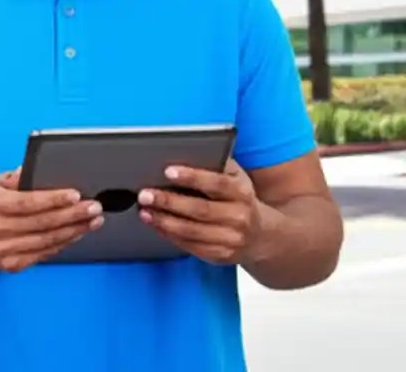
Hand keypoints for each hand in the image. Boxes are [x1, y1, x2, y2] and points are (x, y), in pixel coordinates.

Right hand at [0, 169, 103, 272]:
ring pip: (47, 240)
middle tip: (94, 207)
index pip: (28, 202)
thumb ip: (15, 177)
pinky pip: (44, 254)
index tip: (76, 194)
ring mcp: (3, 249)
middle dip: (73, 214)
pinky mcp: (11, 264)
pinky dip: (63, 244)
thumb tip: (37, 169)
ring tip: (92, 221)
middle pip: (42, 222)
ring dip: (74, 231)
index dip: (54, 199)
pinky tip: (76, 234)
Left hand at [137, 159, 264, 264]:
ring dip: (164, 221)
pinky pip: (190, 246)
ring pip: (192, 231)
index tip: (168, 171)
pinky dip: (169, 235)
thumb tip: (184, 150)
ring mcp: (231, 239)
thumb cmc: (238, 198)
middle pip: (200, 209)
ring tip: (144, 211)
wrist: (261, 236)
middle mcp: (239, 216)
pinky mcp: (220, 255)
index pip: (217, 183)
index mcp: (242, 192)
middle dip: (169, 201)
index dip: (192, 177)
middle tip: (145, 194)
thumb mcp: (235, 178)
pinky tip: (156, 225)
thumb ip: (216, 164)